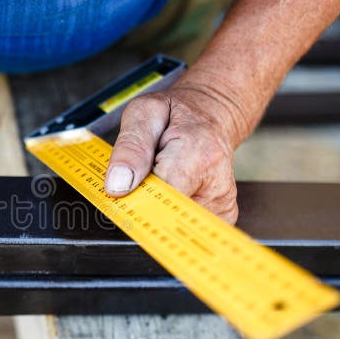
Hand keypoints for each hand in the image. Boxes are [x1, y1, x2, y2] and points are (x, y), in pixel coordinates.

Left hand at [104, 82, 247, 223]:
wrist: (210, 115)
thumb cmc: (177, 114)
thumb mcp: (144, 113)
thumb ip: (130, 148)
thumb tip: (118, 186)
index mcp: (198, 155)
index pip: (157, 200)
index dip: (133, 199)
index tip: (121, 190)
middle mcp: (216, 185)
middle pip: (164, 217)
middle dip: (143, 203)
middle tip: (142, 178)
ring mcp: (221, 205)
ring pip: (172, 223)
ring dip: (157, 207)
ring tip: (160, 179)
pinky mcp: (221, 217)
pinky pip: (184, 225)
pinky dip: (170, 211)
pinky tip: (172, 190)